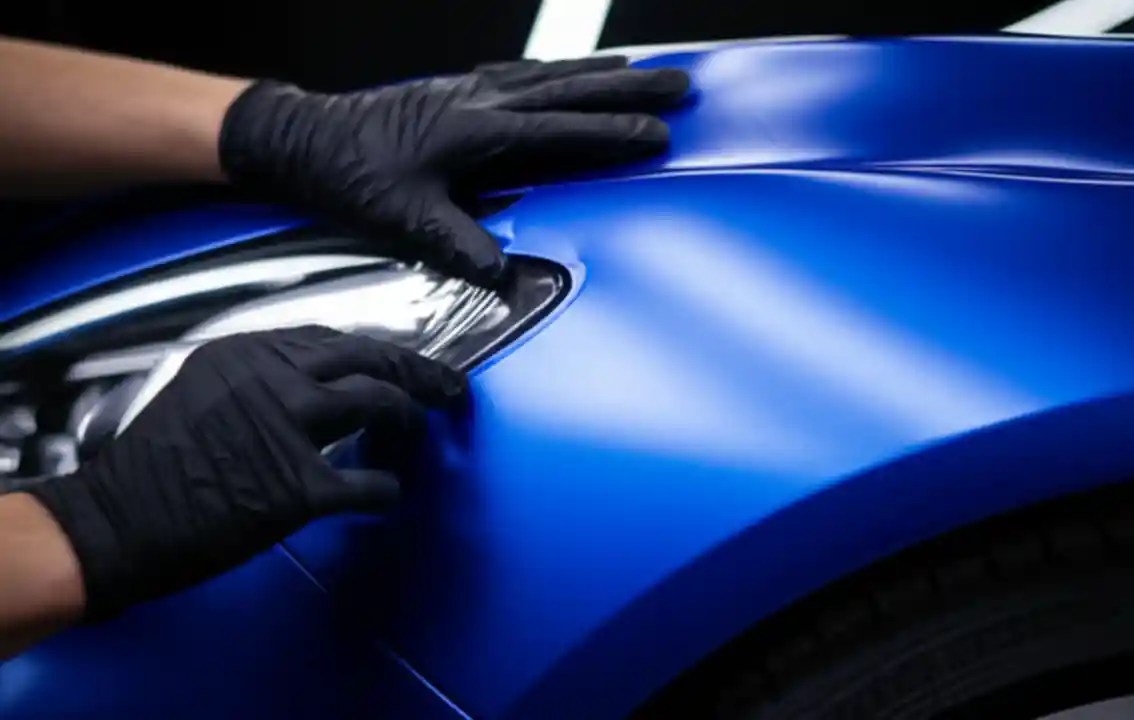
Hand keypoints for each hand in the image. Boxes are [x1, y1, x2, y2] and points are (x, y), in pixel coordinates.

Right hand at [22, 325, 467, 619]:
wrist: (118, 520)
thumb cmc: (155, 463)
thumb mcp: (199, 390)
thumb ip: (255, 376)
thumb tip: (313, 380)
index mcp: (247, 351)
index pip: (334, 340)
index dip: (377, 353)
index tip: (401, 363)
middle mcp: (274, 377)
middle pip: (370, 358)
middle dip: (417, 370)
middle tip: (447, 386)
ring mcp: (290, 428)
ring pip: (379, 401)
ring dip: (409, 416)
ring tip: (418, 429)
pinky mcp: (300, 486)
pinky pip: (368, 482)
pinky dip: (385, 488)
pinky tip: (388, 493)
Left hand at [217, 56, 689, 283]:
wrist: (300, 138)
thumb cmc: (349, 179)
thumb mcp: (403, 222)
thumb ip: (459, 246)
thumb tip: (504, 277)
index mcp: (475, 131)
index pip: (559, 131)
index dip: (611, 131)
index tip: (657, 132)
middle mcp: (478, 101)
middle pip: (568, 89)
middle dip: (628, 87)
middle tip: (678, 82)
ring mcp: (466, 89)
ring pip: (548, 75)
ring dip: (598, 72)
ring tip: (639, 67)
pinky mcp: (453, 90)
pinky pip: (520, 74)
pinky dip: (555, 71)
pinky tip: (563, 73)